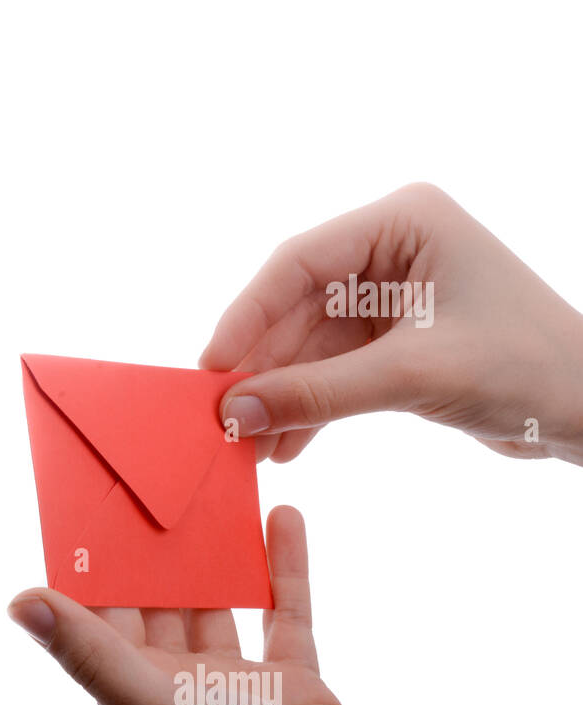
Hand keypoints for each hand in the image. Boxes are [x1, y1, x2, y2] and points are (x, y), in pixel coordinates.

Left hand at [7, 506, 463, 704]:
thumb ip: (95, 658)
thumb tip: (18, 603)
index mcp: (132, 699)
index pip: (96, 612)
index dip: (88, 555)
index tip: (86, 489)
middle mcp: (176, 689)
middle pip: (155, 597)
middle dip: (155, 539)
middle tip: (158, 466)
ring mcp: (236, 687)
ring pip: (218, 598)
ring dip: (217, 546)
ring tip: (216, 477)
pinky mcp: (295, 686)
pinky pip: (283, 612)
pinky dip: (282, 566)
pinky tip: (282, 515)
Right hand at [200, 183, 582, 465]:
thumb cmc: (529, 367)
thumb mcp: (414, 376)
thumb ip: (318, 393)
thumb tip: (234, 413)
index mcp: (402, 223)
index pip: (298, 264)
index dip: (246, 317)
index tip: (210, 369)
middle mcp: (391, 251)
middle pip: (296, 308)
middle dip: (261, 368)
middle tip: (220, 418)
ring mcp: (391, 296)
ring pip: (308, 346)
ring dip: (280, 397)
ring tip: (247, 447)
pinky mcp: (394, 341)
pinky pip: (332, 371)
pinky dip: (309, 408)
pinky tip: (285, 446)